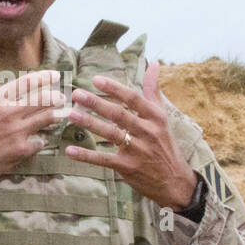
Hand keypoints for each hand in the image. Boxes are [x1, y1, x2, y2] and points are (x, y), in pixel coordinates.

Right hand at [0, 48, 65, 182]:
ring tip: (60, 114)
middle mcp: (10, 113)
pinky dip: (41, 139)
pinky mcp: (20, 151)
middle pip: (43, 100)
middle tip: (62, 97)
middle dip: (56, 97)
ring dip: (55, 116)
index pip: (28, 82)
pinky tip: (40, 138)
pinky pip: (39, 142)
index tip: (56, 75)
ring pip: (46, 120)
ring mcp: (17, 133)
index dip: (45, 77)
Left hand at [65, 61, 197, 210]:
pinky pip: (103, 160)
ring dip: (90, 124)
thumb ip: (153, 90)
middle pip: (119, 115)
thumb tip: (154, 64)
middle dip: (97, 104)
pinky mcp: (127, 167)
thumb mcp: (162, 116)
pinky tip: (70, 150)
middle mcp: (148, 132)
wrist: (174, 181)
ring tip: (71, 114)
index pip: (133, 99)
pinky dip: (86, 155)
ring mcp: (137, 151)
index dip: (114, 88)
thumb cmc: (165, 144)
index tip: (95, 79)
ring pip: (110, 134)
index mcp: (155, 117)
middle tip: (77, 94)